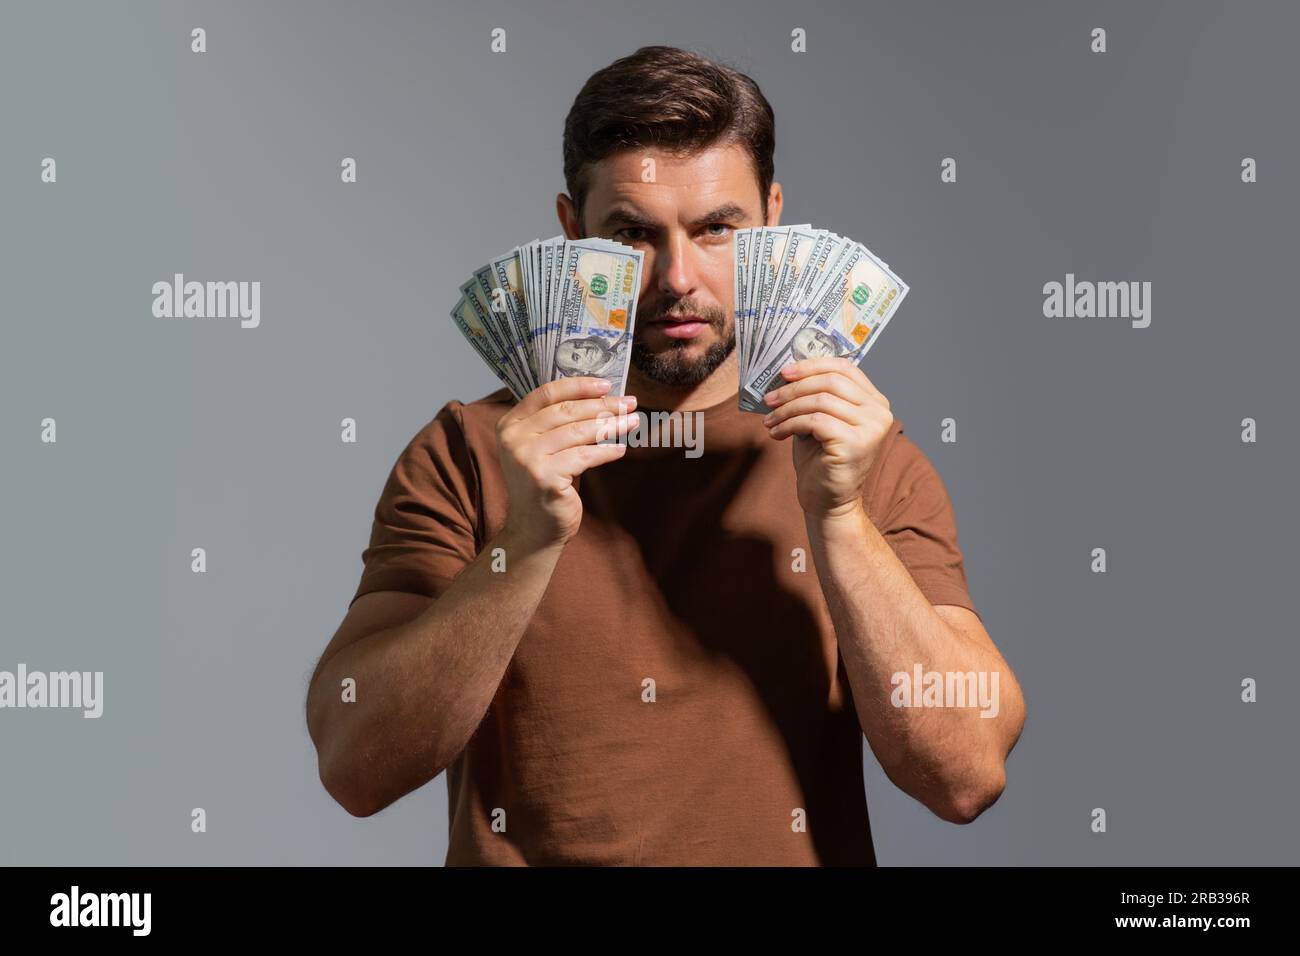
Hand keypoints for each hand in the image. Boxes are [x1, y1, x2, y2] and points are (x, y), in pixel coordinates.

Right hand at [495, 377, 637, 549]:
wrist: (533, 529)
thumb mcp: (543, 448)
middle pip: (566, 411)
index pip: (547, 393)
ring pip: (579, 432)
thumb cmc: (545, 485)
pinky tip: (621, 449)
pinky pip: (585, 456)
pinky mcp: (545, 477)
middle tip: (629, 403)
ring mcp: (528, 458)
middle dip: (603, 405)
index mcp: (510, 424)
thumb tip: (602, 398)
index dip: (579, 386)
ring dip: (611, 425)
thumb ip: (558, 424)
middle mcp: (514, 438)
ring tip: (632, 421)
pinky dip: (606, 451)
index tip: (606, 385)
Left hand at [761, 356, 892, 519]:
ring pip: (819, 401)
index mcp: (875, 402)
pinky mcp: (855, 444)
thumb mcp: (819, 420)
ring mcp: (871, 429)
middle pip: (831, 382)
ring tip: (770, 420)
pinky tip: (776, 434)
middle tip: (770, 397)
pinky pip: (814, 421)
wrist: (827, 501)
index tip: (785, 371)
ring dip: (787, 409)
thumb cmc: (821, 460)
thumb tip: (788, 372)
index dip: (812, 365)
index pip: (845, 368)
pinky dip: (790, 424)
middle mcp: (879, 413)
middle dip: (794, 388)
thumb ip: (815, 395)